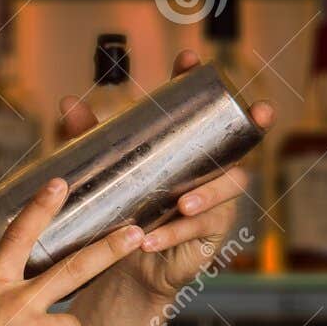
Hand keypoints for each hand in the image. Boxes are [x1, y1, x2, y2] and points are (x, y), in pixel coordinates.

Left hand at [56, 49, 276, 300]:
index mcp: (189, 150)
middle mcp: (210, 170)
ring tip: (181, 204)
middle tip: (259, 109)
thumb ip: (92, 142)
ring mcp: (217, 202)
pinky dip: (174, 235)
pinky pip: (200, 230)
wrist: (128, 266)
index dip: (198, 83)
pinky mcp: (212, 234)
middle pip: (237, 144)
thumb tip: (68, 102)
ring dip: (206, 195)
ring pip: (226, 189)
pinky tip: (151, 241)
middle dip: (251, 125)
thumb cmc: (126, 213)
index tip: (187, 59)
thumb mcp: (107, 175)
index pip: (198, 109)